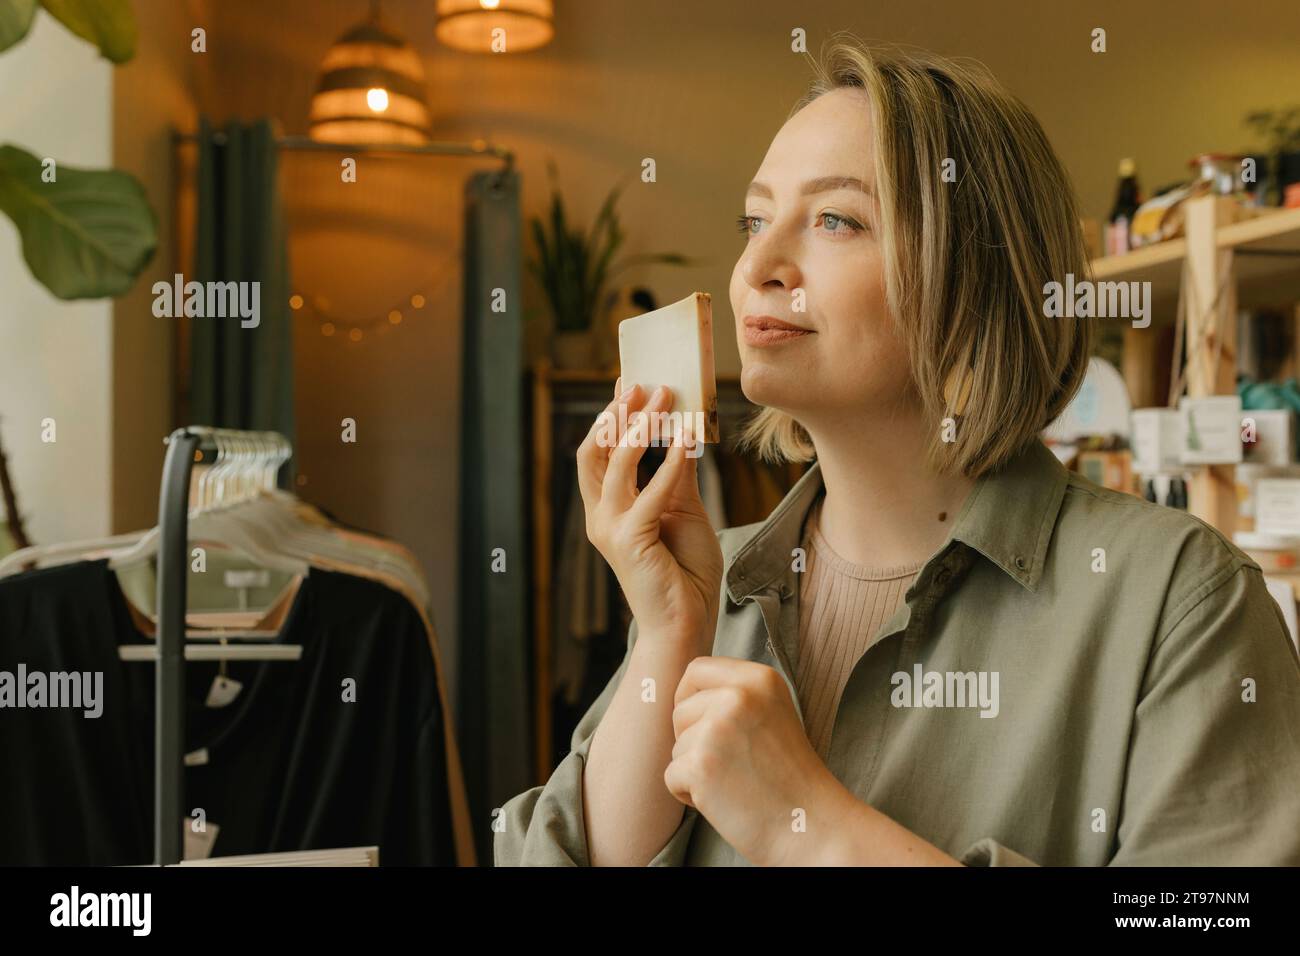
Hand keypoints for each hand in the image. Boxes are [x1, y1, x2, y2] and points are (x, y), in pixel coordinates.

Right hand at [577, 377, 723, 646]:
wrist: (687, 623)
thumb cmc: (684, 572)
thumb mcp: (682, 512)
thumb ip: (677, 477)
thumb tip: (682, 434)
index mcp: (608, 510)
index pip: (600, 453)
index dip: (611, 416)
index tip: (628, 382)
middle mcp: (601, 516)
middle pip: (595, 452)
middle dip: (616, 413)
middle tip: (640, 383)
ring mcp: (610, 529)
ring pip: (616, 464)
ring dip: (641, 426)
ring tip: (665, 397)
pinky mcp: (629, 542)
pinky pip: (651, 491)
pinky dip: (671, 461)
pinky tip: (689, 438)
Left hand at [664, 656, 840, 865]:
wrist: (810, 826)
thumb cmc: (789, 777)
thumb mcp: (772, 715)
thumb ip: (736, 696)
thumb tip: (683, 694)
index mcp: (759, 679)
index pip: (697, 669)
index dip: (689, 697)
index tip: (702, 724)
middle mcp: (738, 695)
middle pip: (680, 710)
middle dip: (692, 740)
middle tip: (729, 765)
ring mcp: (718, 728)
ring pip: (676, 746)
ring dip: (695, 770)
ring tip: (734, 783)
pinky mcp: (701, 763)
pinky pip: (671, 776)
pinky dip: (689, 795)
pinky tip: (724, 801)